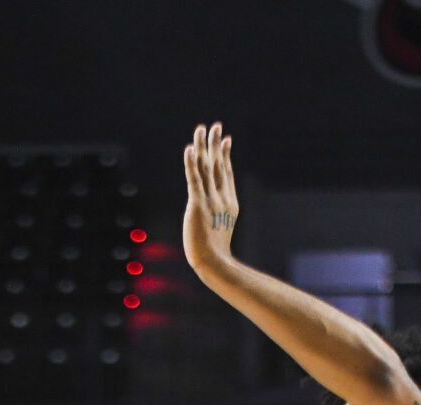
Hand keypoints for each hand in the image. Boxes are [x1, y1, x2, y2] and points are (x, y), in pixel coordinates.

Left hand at [183, 122, 238, 277]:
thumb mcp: (220, 231)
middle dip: (215, 144)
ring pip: (206, 167)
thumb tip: (218, 218)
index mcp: (229, 202)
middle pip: (217, 165)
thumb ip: (219, 219)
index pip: (225, 173)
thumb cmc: (215, 254)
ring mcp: (210, 200)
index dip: (224, 155)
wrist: (214, 263)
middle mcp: (221, 197)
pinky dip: (191, 163)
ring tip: (201, 129)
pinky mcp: (197, 205)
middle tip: (215, 125)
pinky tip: (190, 150)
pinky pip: (194, 180)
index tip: (225, 140)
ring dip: (203, 146)